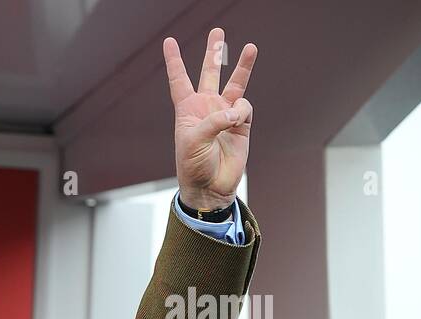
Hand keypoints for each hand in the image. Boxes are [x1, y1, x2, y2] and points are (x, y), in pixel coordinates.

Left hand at [163, 28, 257, 211]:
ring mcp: (225, 114)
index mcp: (187, 109)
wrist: (210, 186)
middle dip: (213, 52)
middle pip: (209, 73)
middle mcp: (206, 107)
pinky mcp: (242, 123)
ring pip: (235, 83)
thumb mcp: (193, 141)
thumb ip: (213, 121)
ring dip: (243, 66)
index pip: (179, 80)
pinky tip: (236, 121)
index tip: (169, 41)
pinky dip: (242, 111)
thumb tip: (236, 110)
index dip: (174, 61)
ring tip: (250, 47)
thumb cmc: (193, 166)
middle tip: (216, 31)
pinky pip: (244, 107)